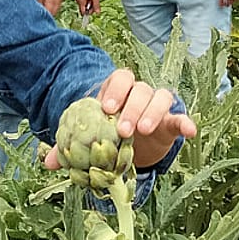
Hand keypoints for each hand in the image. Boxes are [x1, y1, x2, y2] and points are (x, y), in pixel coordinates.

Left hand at [36, 0, 64, 15]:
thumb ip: (39, 3)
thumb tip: (37, 10)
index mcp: (50, 1)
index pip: (48, 13)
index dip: (44, 17)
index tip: (40, 18)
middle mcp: (57, 3)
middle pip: (53, 14)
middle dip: (48, 16)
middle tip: (42, 16)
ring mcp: (60, 1)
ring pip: (56, 11)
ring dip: (51, 12)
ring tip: (46, 11)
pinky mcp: (61, 0)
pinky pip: (58, 7)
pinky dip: (54, 9)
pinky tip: (50, 7)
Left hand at [43, 69, 196, 170]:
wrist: (133, 149)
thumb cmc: (108, 137)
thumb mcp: (91, 140)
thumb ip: (71, 146)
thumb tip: (48, 161)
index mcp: (118, 92)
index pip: (120, 78)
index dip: (114, 89)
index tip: (106, 108)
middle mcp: (140, 94)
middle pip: (140, 88)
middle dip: (131, 106)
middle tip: (122, 129)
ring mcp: (157, 107)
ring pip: (160, 96)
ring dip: (152, 111)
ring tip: (143, 130)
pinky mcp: (171, 122)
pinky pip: (180, 117)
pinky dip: (186, 121)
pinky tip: (189, 131)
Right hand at [76, 0, 101, 15]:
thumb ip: (96, 4)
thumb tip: (97, 13)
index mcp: (81, 1)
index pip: (83, 12)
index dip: (89, 13)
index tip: (95, 10)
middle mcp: (79, 0)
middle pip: (84, 8)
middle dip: (91, 7)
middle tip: (96, 1)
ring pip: (86, 4)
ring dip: (91, 2)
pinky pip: (85, 0)